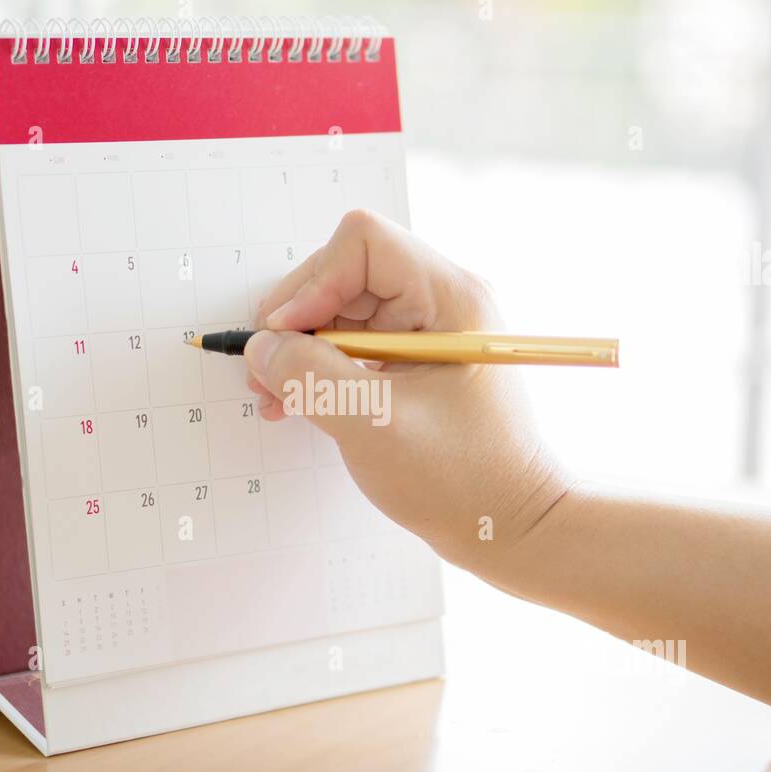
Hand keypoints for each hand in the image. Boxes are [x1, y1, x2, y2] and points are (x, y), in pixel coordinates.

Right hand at [243, 209, 571, 573]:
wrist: (508, 527)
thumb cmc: (462, 481)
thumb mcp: (374, 425)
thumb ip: (311, 378)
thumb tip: (262, 348)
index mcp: (451, 298)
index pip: (364, 244)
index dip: (312, 283)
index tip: (284, 335)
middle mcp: (443, 302)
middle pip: (346, 273)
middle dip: (298, 319)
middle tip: (265, 370)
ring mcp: (428, 332)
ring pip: (343, 311)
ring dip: (301, 348)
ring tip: (273, 394)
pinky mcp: (415, 362)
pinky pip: (354, 344)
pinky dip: (320, 368)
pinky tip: (295, 401)